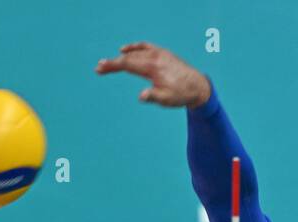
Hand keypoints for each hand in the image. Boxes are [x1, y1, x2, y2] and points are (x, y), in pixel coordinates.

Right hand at [95, 42, 211, 107]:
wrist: (198, 86)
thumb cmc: (181, 95)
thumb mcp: (167, 99)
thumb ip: (153, 96)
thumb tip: (142, 96)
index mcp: (152, 67)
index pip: (127, 64)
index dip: (112, 66)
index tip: (100, 68)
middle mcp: (154, 57)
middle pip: (128, 57)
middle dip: (113, 63)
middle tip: (99, 68)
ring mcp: (159, 53)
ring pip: (135, 52)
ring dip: (121, 56)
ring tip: (110, 62)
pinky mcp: (163, 53)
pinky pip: (145, 47)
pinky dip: (134, 48)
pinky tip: (125, 50)